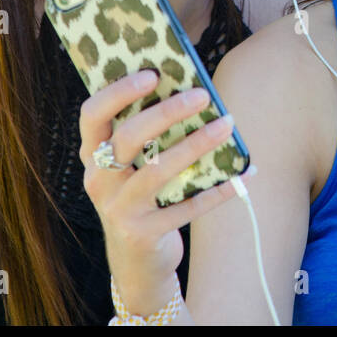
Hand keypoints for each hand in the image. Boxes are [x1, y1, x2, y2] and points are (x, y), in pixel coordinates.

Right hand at [78, 68, 238, 316]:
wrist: (136, 263)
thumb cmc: (141, 197)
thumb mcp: (132, 167)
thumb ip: (148, 135)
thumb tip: (192, 90)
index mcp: (93, 156)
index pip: (93, 115)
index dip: (119, 91)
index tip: (152, 73)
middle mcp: (99, 181)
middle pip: (128, 138)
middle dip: (167, 112)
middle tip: (202, 95)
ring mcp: (119, 209)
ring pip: (158, 170)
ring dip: (196, 144)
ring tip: (227, 124)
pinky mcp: (143, 233)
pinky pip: (186, 207)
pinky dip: (217, 191)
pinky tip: (243, 176)